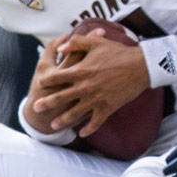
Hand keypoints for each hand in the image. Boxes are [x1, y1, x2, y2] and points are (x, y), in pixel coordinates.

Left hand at [32, 28, 151, 136]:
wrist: (141, 67)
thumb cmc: (119, 53)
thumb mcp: (96, 43)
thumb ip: (76, 43)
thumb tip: (61, 48)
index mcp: (80, 71)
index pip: (57, 77)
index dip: (47, 81)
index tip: (40, 84)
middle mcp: (85, 87)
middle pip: (61, 97)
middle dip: (47, 103)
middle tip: (36, 108)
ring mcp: (96, 99)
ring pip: (75, 113)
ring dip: (63, 120)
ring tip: (54, 126)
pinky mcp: (108, 108)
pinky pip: (95, 122)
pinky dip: (88, 128)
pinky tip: (82, 132)